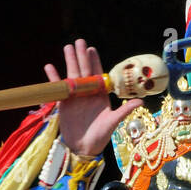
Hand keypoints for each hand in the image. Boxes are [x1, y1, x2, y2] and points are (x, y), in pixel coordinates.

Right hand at [43, 39, 138, 157]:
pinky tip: (49, 67)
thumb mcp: (113, 122)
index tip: (92, 49)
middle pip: (83, 70)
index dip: (94, 61)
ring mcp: (75, 97)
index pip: (97, 74)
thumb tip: (141, 102)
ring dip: (69, 61)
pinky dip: (53, 78)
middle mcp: (87, 93)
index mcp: (99, 94)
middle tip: (79, 41)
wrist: (84, 148)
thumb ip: (125, 110)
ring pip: (71, 75)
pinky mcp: (64, 103)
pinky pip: (58, 87)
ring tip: (67, 47)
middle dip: (81, 56)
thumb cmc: (100, 136)